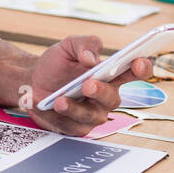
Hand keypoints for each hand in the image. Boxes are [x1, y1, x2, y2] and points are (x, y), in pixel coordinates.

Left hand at [26, 34, 152, 136]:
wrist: (32, 79)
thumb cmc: (57, 64)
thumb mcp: (68, 46)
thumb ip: (84, 44)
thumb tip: (91, 58)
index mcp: (111, 74)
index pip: (134, 72)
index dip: (141, 68)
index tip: (138, 61)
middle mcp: (105, 97)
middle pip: (113, 98)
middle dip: (101, 92)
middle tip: (88, 84)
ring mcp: (92, 114)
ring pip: (91, 116)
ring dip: (75, 108)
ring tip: (60, 99)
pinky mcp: (75, 127)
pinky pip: (69, 125)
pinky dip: (55, 115)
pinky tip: (43, 103)